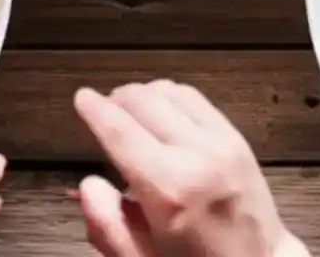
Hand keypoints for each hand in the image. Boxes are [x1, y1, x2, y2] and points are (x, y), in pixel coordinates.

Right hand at [74, 82, 307, 256]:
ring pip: (170, 93)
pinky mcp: (237, 140)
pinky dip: (172, 97)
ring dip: (144, 95)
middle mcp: (197, 158)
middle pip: (144, 101)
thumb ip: (108, 226)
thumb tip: (88, 186)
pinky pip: (197, 100)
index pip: (120, 131)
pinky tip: (162, 111)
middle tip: (103, 110)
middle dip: (117, 100)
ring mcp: (222, 144)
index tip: (82, 98)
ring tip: (130, 111)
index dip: (95, 109)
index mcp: (170, 191)